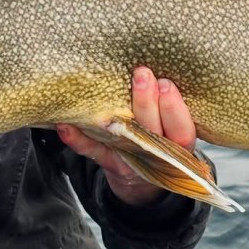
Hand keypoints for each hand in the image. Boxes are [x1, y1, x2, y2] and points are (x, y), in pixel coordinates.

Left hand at [55, 67, 197, 205]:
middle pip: (153, 131)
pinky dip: (77, 138)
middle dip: (147, 102)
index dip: (175, 109)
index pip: (182, 130)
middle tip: (142, 74)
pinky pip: (91, 150)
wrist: (141, 182)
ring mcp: (131, 159)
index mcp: (178, 144)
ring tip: (107, 95)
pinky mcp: (107, 162)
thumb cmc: (161, 141)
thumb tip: (158, 66)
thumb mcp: (175, 129)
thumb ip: (170, 107)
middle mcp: (157, 154)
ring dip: (116, 118)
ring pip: (125, 139)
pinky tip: (66, 125)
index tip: (166, 83)